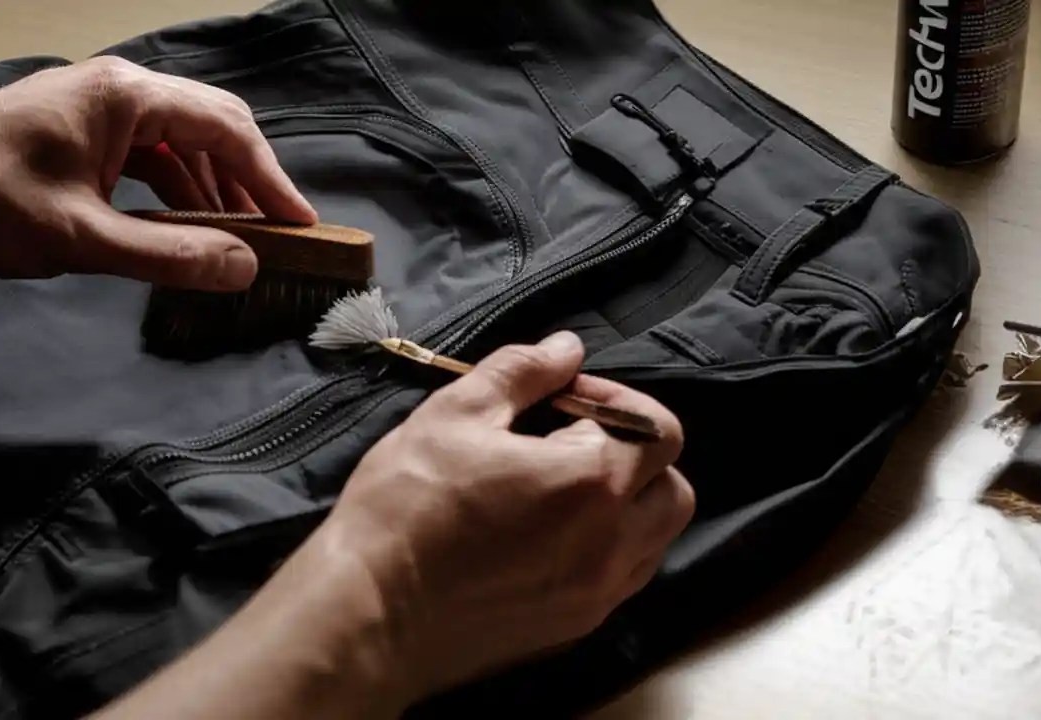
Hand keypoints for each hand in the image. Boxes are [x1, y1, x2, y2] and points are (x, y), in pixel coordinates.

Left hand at [0, 56, 315, 289]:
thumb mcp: (82, 238)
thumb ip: (171, 255)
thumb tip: (246, 267)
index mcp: (129, 97)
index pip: (228, 130)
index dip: (272, 181)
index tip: (304, 226)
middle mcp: (121, 89)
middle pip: (212, 128)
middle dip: (249, 184)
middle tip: (281, 235)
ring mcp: (98, 106)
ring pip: (181, 144)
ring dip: (211, 191)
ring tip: (238, 242)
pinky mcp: (80, 130)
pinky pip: (148, 155)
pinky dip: (174, 192)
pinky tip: (183, 230)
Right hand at [89, 332, 693, 719]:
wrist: (369, 612)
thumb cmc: (406, 507)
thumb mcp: (455, 414)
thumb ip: (522, 371)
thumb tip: (565, 348)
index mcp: (592, 482)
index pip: (654, 426)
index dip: (612, 398)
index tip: (562, 398)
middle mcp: (613, 543)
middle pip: (671, 487)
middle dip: (634, 454)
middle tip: (569, 441)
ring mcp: (597, 593)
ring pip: (653, 538)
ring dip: (626, 503)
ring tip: (558, 488)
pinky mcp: (573, 626)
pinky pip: (620, 578)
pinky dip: (605, 546)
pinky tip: (546, 534)